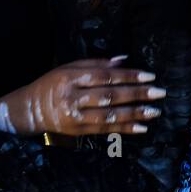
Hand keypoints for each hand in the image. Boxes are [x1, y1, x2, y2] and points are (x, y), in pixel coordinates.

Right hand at [9, 57, 165, 134]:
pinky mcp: (79, 132)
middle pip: (110, 96)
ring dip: (134, 114)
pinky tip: (141, 127)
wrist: (31, 110)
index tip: (149, 76)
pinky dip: (124, 129)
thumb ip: (96, 63)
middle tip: (159, 93)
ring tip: (154, 111)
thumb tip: (124, 60)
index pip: (104, 76)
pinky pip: (105, 130)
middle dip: (137, 94)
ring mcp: (76, 117)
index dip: (128, 76)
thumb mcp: (69, 67)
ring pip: (110, 115)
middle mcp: (73, 98)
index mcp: (71, 77)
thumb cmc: (53, 83)